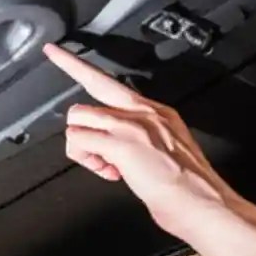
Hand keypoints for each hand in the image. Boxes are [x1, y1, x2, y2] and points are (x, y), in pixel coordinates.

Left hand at [43, 44, 239, 238]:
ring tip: (104, 164)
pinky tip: (109, 172)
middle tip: (52, 52)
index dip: (83, 67)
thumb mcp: (167, 148)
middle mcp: (144, 112)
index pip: (114, 84)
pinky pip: (78, 139)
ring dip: (82, 145)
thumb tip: (113, 142)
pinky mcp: (121, 142)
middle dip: (69, 66)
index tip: (61, 52)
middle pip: (94, 84)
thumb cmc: (187, 187)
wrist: (203, 204)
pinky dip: (85, 159)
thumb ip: (141, 136)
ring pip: (79, 117)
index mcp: (157, 113)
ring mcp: (131, 125)